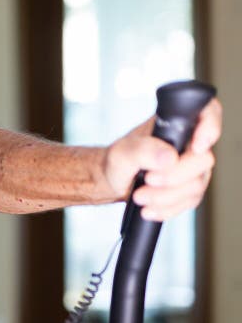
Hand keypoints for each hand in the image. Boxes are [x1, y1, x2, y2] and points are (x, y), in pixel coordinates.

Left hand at [104, 98, 221, 219]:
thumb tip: (170, 158)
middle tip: (147, 179)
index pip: (208, 114)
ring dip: (165, 196)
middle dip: (174, 176)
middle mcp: (190, 144)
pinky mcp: (190, 189)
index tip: (196, 147)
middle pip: (203, 160)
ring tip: (139, 196)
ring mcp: (194, 168)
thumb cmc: (117, 160)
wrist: (113, 182)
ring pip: (197, 185)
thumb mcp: (122, 153)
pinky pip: (189, 202)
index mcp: (175, 125)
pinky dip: (167, 208)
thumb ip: (142, 151)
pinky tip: (148, 208)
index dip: (210, 127)